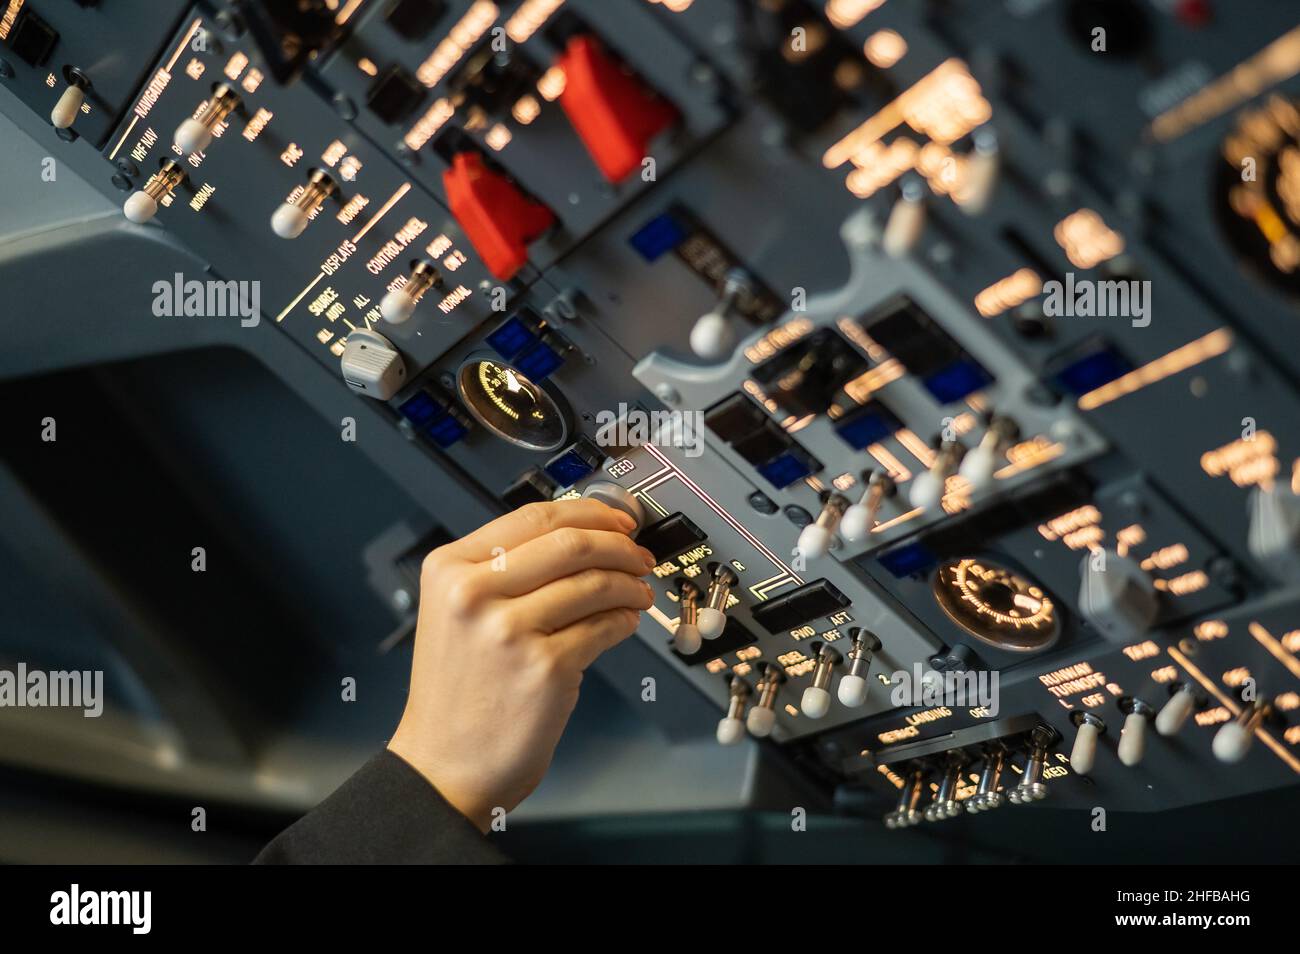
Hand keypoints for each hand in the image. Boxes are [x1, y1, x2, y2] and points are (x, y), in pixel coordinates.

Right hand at [387, 499, 655, 831]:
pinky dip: (624, 620)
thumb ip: (504, 571)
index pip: (535, 517)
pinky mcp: (546, 668)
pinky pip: (604, 628)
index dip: (589, 512)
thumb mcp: (456, 613)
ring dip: (629, 584)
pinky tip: (624, 622)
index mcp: (450, 569)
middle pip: (571, 543)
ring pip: (595, 583)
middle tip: (638, 555)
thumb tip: (580, 538)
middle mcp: (474, 594)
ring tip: (637, 592)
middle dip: (619, 545)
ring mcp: (510, 631)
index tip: (617, 520)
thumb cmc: (456, 694)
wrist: (443, 767)